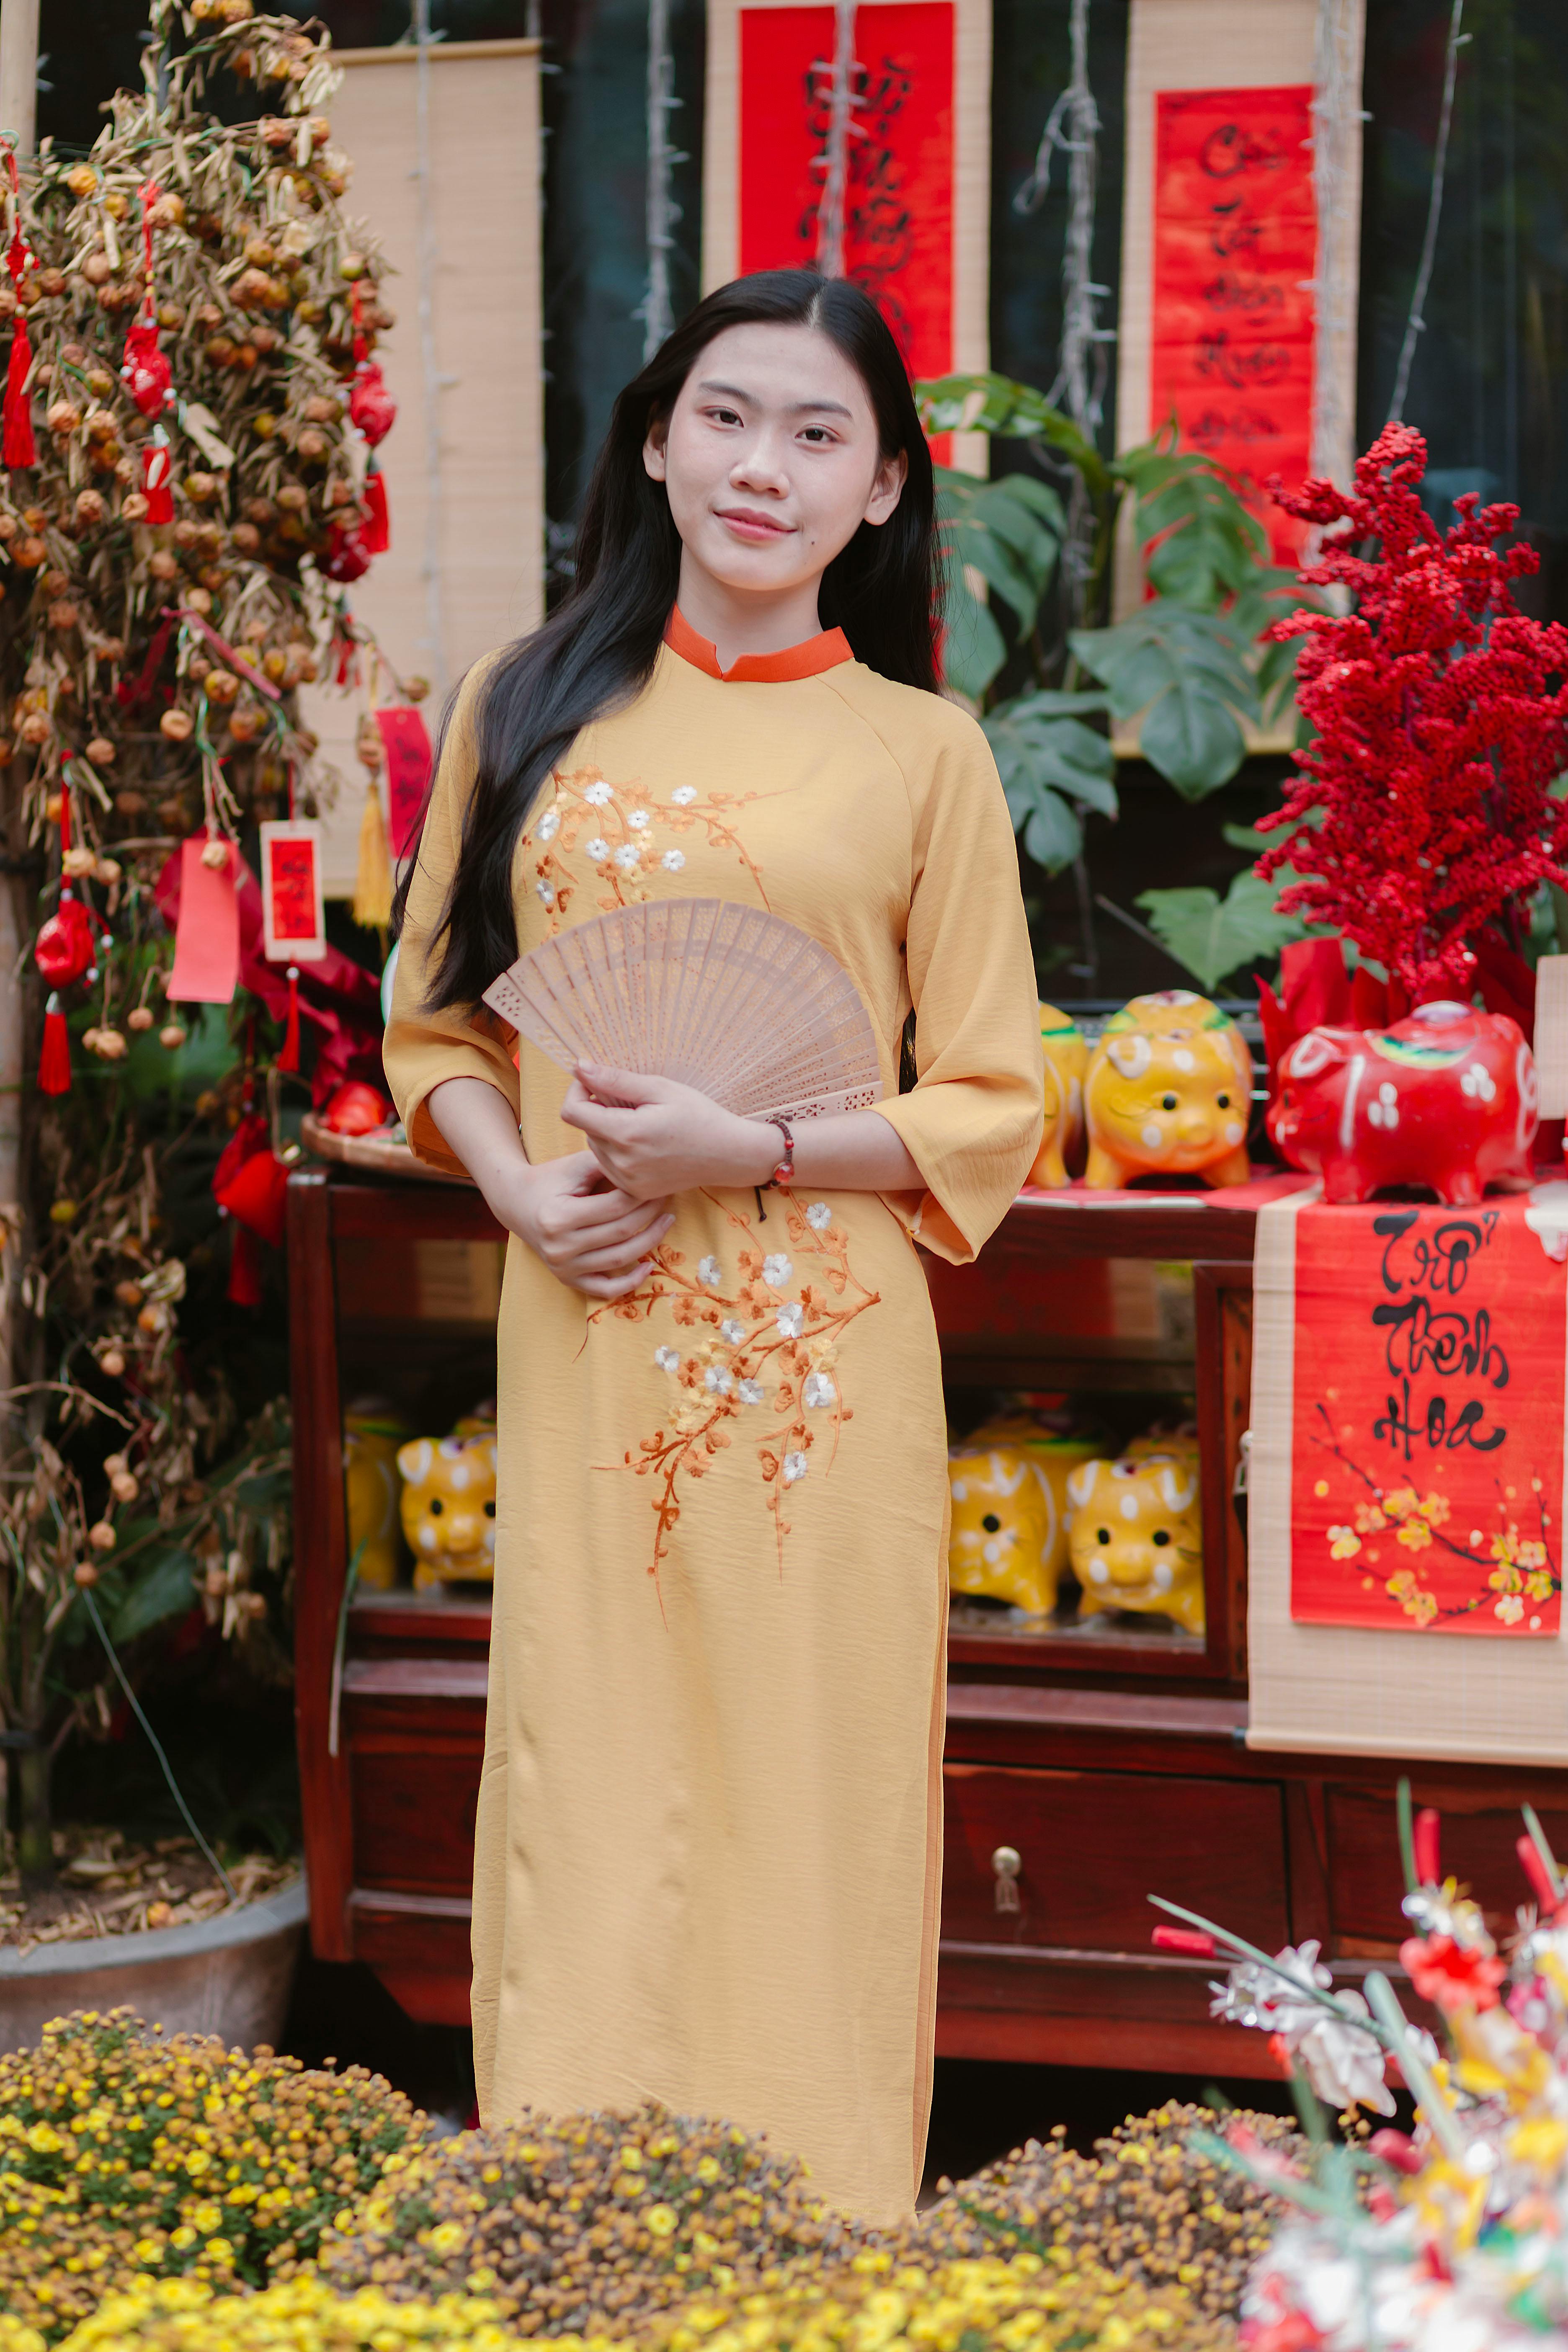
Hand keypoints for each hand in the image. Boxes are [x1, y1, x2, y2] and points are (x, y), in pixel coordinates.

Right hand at [490, 1148, 673, 1300]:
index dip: (642, 1195)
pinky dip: (630, 1283)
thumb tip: (645, 1166)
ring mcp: (562, 1267)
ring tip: (667, 1221)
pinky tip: (649, 1267)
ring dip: (650, 1241)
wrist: (517, 1203)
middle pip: (621, 1232)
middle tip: (667, 1198)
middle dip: (651, 1214)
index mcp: (558, 1216)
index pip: (615, 1207)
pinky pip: (605, 1289)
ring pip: (620, 1259)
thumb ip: (606, 1163)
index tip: (658, 1183)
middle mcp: (559, 1246)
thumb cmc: (550, 1179)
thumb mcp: (575, 1165)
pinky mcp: (567, 1279)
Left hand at [561, 1065, 777, 1200]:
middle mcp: (622, 1162)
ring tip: (642, 1124)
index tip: (594, 1081)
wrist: (728, 1155)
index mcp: (627, 1133)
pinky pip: (608, 1165)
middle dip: (598, 1110)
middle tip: (632, 1103)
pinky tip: (644, 1145)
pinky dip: (617, 1151)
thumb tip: (578, 1067)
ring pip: (594, 1146)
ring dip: (607, 1131)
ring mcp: (627, 1181)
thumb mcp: (660, 1088)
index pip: (572, 1111)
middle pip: (585, 1128)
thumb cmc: (699, 1115)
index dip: (576, 1091)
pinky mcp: (633, 1191)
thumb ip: (615, 1080)